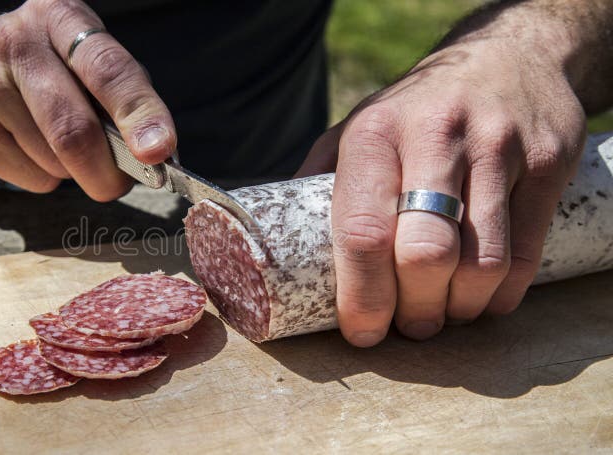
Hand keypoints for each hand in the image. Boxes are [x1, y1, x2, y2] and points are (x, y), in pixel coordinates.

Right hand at [0, 0, 175, 196]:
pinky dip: (48, 180)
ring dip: (77, 173)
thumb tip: (156, 154)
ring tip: (70, 151)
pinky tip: (35, 152)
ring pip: (53, 161)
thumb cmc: (58, 75)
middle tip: (120, 185)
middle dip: (108, 171)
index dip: (137, 113)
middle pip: (73, 128)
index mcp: (60, 16)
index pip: (108, 70)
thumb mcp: (94, 66)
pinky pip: (30, 178)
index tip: (158, 150)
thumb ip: (127, 101)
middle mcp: (15, 40)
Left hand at [297, 33, 585, 345]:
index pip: (363, 232)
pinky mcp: (546, 160)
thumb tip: (279, 244)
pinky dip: (501, 294)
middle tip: (409, 326)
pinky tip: (483, 298)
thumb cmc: (414, 110)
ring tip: (444, 313)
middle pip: (423, 256)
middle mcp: (434, 136)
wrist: (504, 56)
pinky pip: (524, 253)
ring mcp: (496, 146)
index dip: (362, 297)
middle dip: (414, 311)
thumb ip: (320, 179)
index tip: (363, 332)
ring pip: (479, 263)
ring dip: (459, 309)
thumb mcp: (357, 127)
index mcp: (374, 134)